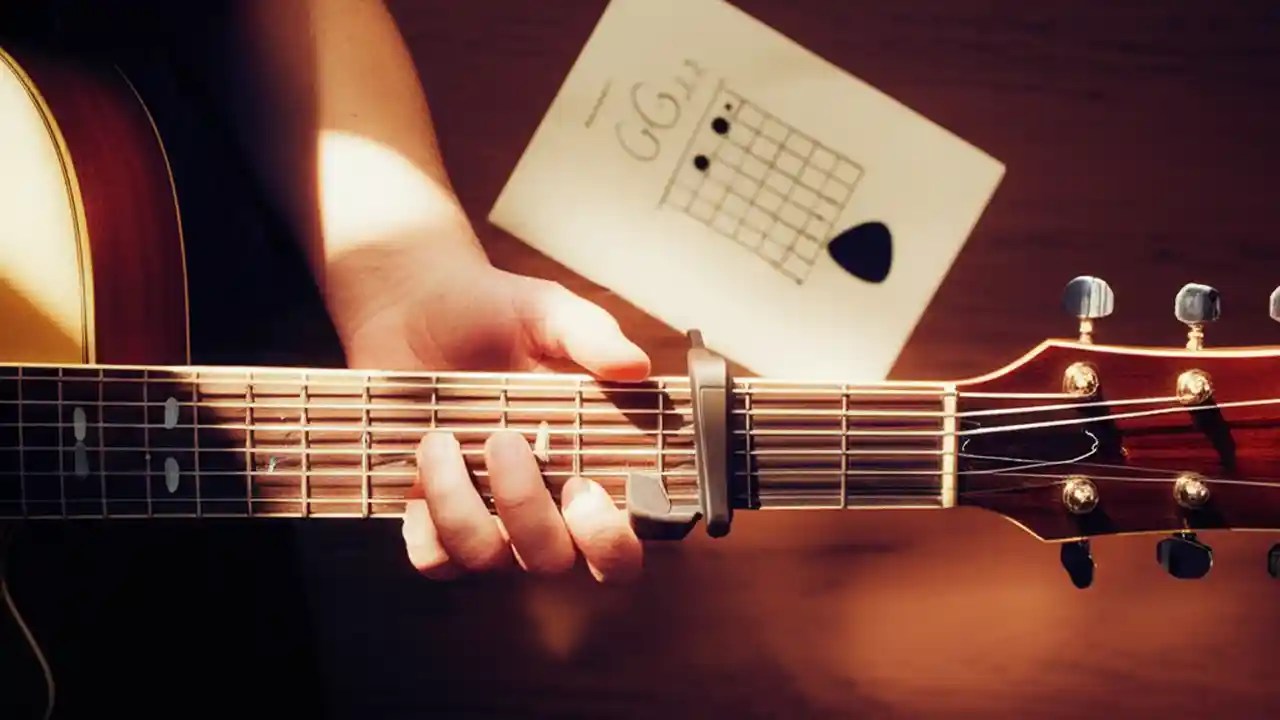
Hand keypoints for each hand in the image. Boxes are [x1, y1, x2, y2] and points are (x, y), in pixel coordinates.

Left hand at [331, 247, 649, 582]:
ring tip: (444, 438)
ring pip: (485, 559)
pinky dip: (427, 517)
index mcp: (586, 468)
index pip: (619, 546)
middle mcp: (540, 507)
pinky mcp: (428, 515)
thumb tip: (635, 366)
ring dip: (461, 505)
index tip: (584, 488)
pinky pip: (431, 555)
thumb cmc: (491, 312)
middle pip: (551, 560)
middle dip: (525, 507)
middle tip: (506, 438)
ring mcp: (484, 517)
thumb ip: (593, 337)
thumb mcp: (549, 312)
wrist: (414, 303)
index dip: (609, 541)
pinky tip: (426, 458)